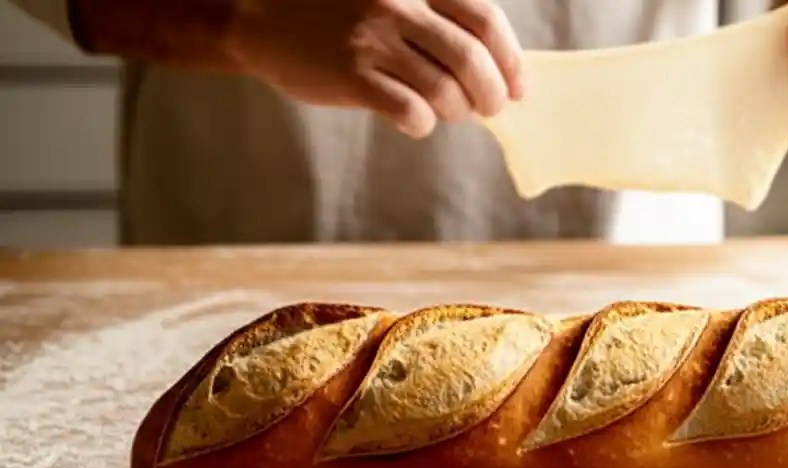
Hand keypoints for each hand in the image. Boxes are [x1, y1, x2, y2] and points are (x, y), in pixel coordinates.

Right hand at [225, 0, 525, 137]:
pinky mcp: (350, 74)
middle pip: (472, 58)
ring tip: (450, 113)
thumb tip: (496, 68)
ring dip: (458, 112)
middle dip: (492, 93)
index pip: (485, 19)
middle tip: (491, 108)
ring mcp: (372, 39)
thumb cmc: (335, 11)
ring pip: (444, 90)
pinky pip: (411, 111)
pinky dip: (423, 124)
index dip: (511, 59)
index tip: (519, 86)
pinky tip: (414, 120)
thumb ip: (435, 18)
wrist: (257, 15)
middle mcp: (397, 4)